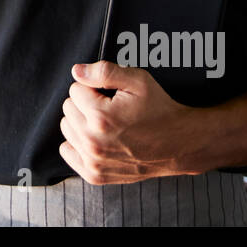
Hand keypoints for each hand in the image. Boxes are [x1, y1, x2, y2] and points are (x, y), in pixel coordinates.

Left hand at [58, 60, 200, 184]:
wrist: (179, 144)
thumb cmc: (160, 110)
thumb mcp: (138, 81)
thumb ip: (104, 71)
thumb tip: (77, 71)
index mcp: (101, 117)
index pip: (75, 89)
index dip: (93, 88)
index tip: (109, 95)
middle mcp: (94, 141)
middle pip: (68, 108)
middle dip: (85, 103)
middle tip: (109, 108)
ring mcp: (93, 161)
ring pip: (67, 128)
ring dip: (81, 122)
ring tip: (105, 123)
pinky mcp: (94, 174)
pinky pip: (67, 151)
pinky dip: (77, 143)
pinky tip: (96, 138)